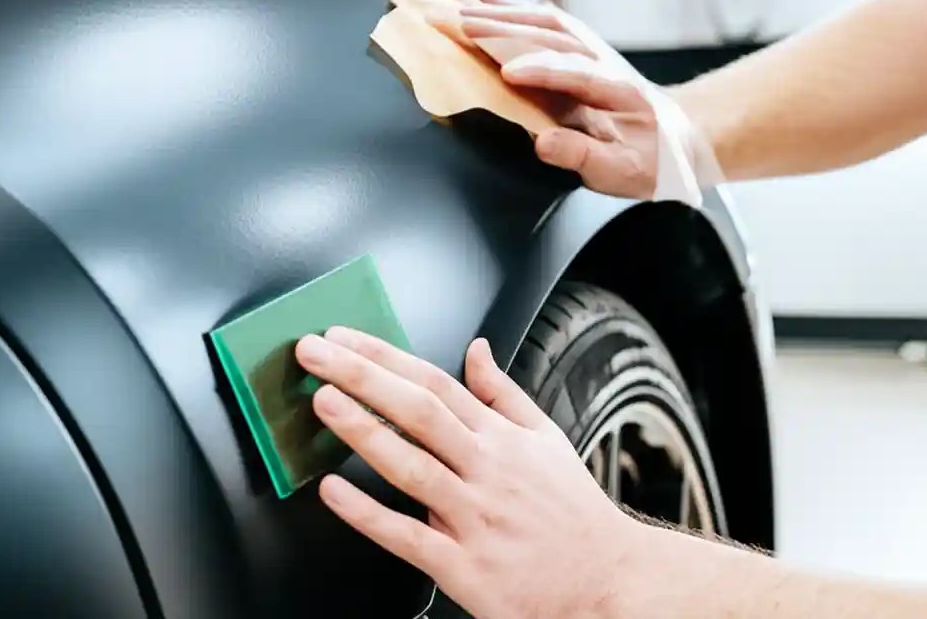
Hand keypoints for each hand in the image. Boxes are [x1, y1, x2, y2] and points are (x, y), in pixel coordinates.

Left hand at [294, 327, 650, 618]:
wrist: (611, 585)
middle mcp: (487, 471)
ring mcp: (475, 518)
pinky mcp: (464, 567)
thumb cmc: (575, 516)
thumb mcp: (548, 442)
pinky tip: (334, 492)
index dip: (385, 357)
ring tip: (322, 403)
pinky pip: (408, 536)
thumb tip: (476, 349)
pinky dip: (368, 514)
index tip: (344, 340)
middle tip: (315, 355)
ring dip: (364, 431)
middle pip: (418, 412)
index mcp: (502, 439)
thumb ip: (504, 393)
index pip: (435, 383)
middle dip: (362, 377)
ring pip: (411, 466)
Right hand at [458, 0, 708, 206]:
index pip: (575, 74)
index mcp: (616, 92)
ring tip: (462, 5)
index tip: (508, 74)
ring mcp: (589, 50)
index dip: (542, 71)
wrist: (677, 137)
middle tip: (463, 27)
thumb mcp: (622, 172)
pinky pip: (541, 21)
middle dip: (507, 31)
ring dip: (501, 12)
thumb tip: (544, 143)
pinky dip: (510, 7)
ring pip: (543, 23)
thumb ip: (584, 157)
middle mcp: (601, 61)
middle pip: (551, 38)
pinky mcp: (578, 48)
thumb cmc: (647, 160)